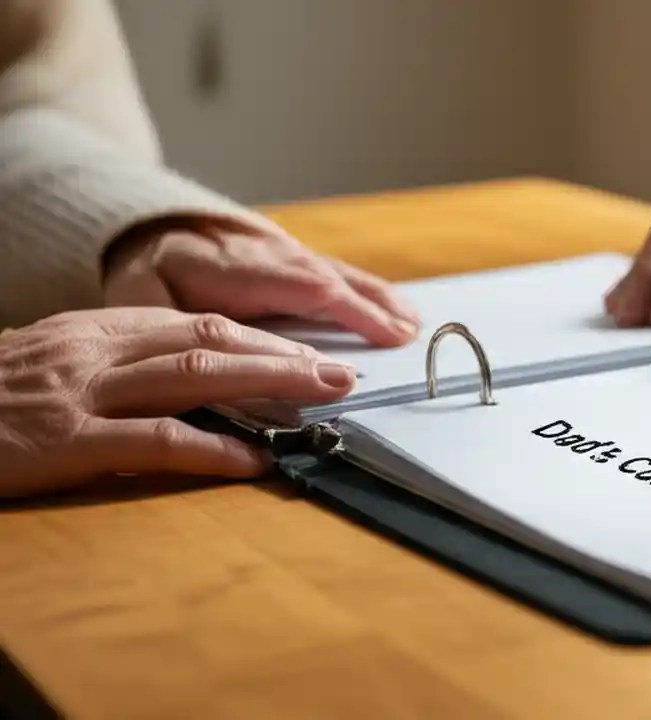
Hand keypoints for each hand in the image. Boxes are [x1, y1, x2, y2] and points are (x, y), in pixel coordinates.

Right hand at [0, 308, 357, 497]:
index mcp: (94, 331)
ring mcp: (79, 393)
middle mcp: (94, 350)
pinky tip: (252, 460)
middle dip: (284, 355)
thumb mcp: (49, 366)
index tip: (309, 351)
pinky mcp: (63, 440)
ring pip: (195, 376)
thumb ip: (114, 367)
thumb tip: (191, 381)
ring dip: (268, 385)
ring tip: (321, 399)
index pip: (195, 323)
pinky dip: (210, 449)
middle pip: (210, 340)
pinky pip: (153, 440)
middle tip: (341, 373)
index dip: (261, 337)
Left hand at [103, 217, 420, 346]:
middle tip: (405, 338)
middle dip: (369, 308)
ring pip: (339, 272)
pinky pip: (339, 273)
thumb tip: (220, 354)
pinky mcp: (295, 257)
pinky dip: (372, 292)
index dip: (341, 308)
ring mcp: (285, 252)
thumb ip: (176, 323)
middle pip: (328, 278)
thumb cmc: (146, 274)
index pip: (299, 284)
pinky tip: (398, 311)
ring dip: (379, 300)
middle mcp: (268, 253)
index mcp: (232, 265)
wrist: (152, 229)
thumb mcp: (139, 297)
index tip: (375, 332)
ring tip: (412, 327)